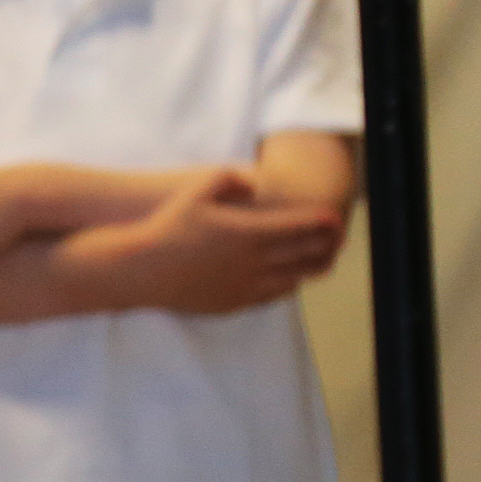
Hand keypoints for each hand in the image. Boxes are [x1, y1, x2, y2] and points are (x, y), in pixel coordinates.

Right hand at [127, 167, 346, 313]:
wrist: (142, 269)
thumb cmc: (167, 227)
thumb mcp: (194, 191)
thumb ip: (227, 179)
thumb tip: (253, 183)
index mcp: (249, 233)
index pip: (299, 227)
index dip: (321, 222)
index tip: (334, 218)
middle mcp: (254, 262)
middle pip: (306, 254)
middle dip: (328, 244)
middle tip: (338, 238)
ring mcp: (246, 285)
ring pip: (295, 278)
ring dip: (313, 267)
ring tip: (323, 260)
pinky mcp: (235, 303)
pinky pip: (274, 296)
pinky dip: (289, 285)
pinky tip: (290, 279)